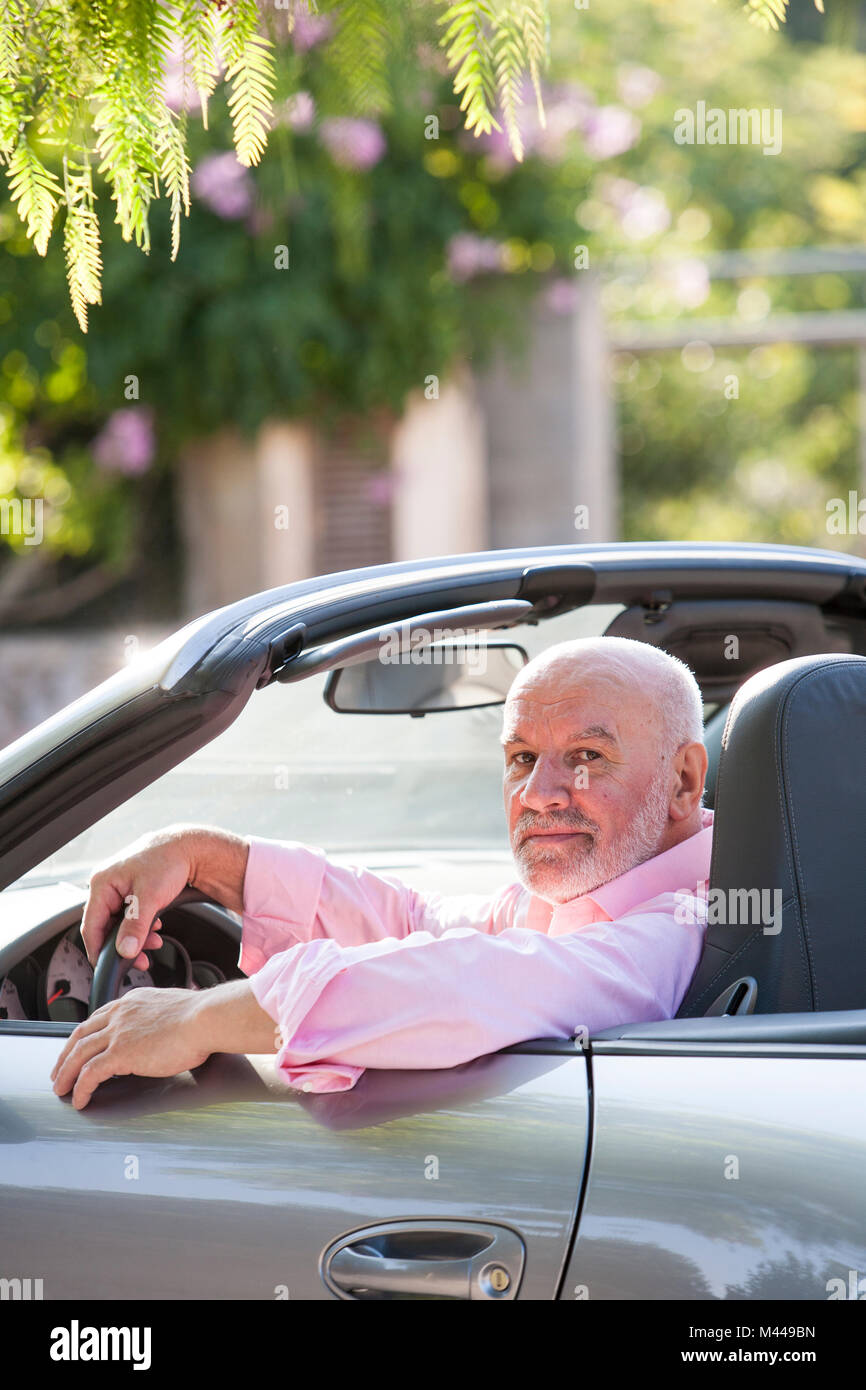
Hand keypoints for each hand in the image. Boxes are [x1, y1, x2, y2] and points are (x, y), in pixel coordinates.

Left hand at [50, 988, 211, 1109]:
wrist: (205, 1019)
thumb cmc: (201, 1016)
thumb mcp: (172, 1009)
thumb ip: (159, 1018)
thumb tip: (164, 1030)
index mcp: (133, 1002)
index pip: (98, 1017)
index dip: (84, 1035)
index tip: (79, 1046)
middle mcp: (120, 1014)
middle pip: (80, 1034)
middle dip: (66, 1054)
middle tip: (60, 1070)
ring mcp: (118, 1032)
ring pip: (79, 1054)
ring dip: (66, 1073)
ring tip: (61, 1088)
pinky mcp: (120, 1053)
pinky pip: (90, 1074)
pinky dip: (81, 1088)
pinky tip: (80, 1099)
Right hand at [81, 830, 195, 970]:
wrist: (189, 847)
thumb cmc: (168, 860)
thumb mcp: (150, 897)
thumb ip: (135, 926)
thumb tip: (124, 951)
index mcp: (102, 883)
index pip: (90, 925)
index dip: (97, 949)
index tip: (106, 966)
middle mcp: (107, 885)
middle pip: (105, 926)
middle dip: (123, 944)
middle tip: (140, 959)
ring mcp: (119, 887)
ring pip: (119, 922)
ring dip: (135, 936)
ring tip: (154, 943)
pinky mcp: (131, 890)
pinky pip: (129, 915)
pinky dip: (141, 926)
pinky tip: (155, 929)